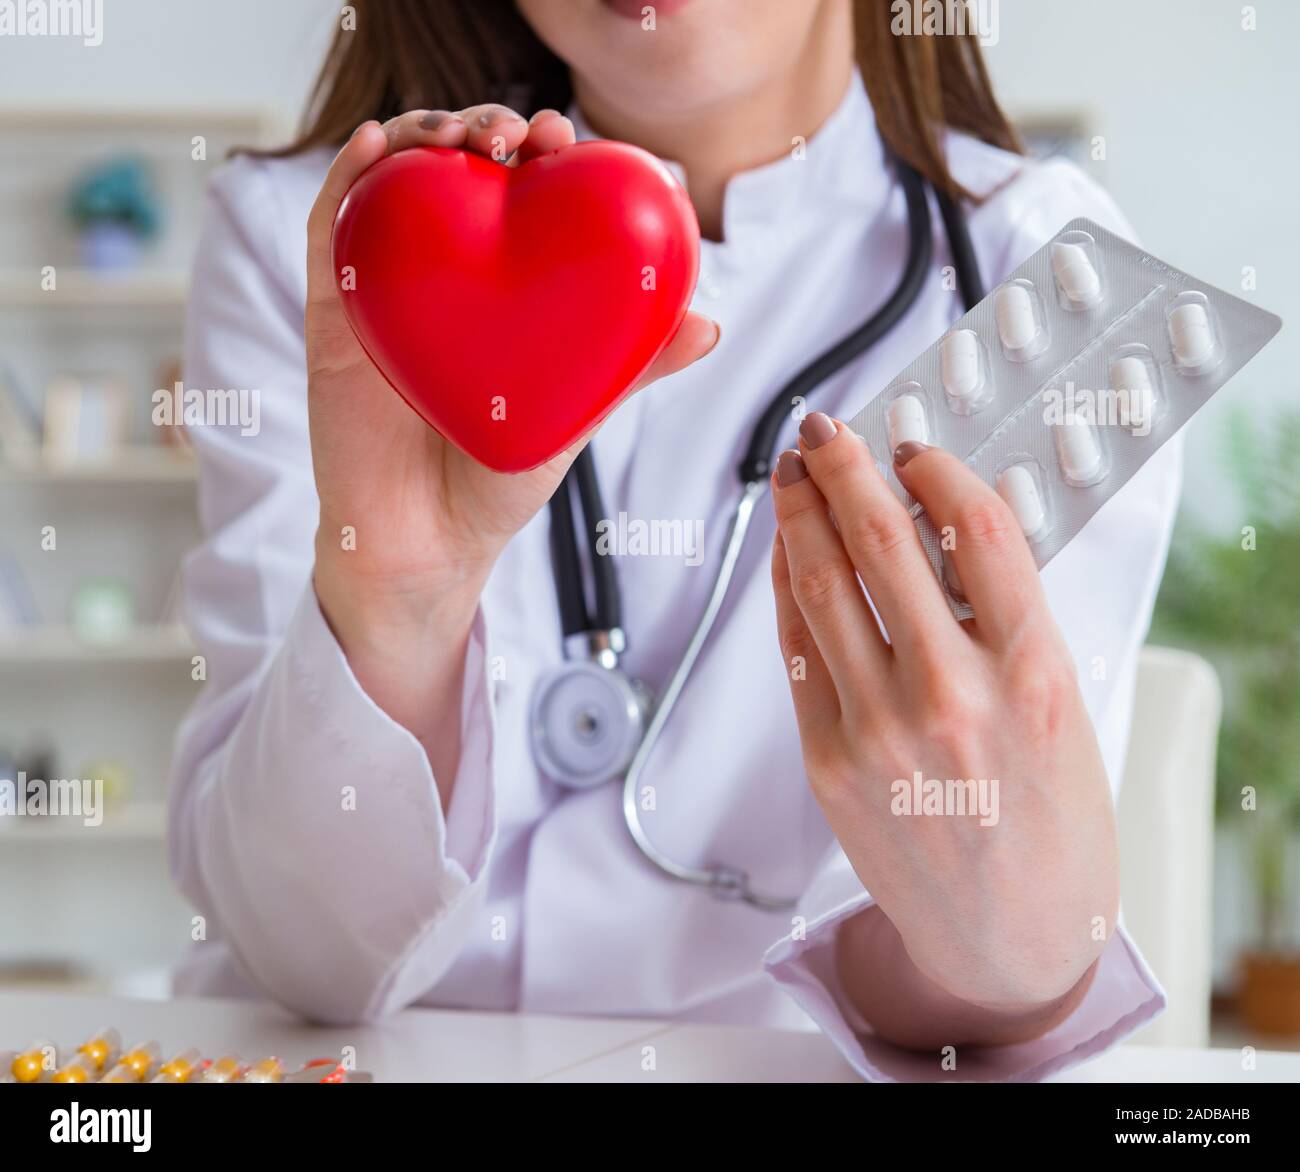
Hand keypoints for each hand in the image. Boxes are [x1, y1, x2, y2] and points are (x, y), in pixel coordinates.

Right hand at [303, 105, 716, 788]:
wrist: (427, 543)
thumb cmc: (498, 479)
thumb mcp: (576, 412)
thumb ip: (633, 365)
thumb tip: (710, 324)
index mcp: (503, 290)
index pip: (522, 196)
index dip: (543, 151)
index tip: (569, 139)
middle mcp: (447, 276)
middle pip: (459, 171)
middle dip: (487, 128)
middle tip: (520, 135)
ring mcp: (388, 287)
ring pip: (399, 181)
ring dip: (425, 134)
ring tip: (459, 135)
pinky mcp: (335, 310)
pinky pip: (333, 228)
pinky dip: (348, 175)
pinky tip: (379, 145)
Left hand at [769, 413, 1118, 1018]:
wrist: (1009, 938)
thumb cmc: (1050, 825)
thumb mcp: (1060, 708)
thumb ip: (1003, 620)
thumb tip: (938, 529)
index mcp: (1031, 676)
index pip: (975, 532)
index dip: (936, 469)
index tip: (914, 447)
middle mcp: (951, 698)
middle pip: (881, 545)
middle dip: (842, 469)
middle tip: (825, 429)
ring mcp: (878, 731)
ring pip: (821, 588)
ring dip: (798, 516)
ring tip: (790, 474)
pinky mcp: (826, 760)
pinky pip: (796, 648)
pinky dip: (785, 587)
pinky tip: (783, 553)